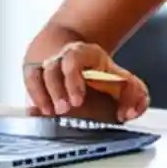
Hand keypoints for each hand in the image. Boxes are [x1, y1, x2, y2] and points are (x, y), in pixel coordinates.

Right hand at [23, 42, 149, 121]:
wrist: (82, 61)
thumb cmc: (104, 78)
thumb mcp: (125, 83)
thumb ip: (136, 97)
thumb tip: (129, 111)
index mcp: (87, 54)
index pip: (75, 58)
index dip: (73, 79)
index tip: (77, 100)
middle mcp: (64, 56)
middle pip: (54, 66)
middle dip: (57, 89)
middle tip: (64, 109)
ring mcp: (48, 64)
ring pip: (38, 73)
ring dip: (41, 94)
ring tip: (49, 113)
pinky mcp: (36, 73)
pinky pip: (30, 81)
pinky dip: (33, 96)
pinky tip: (37, 112)